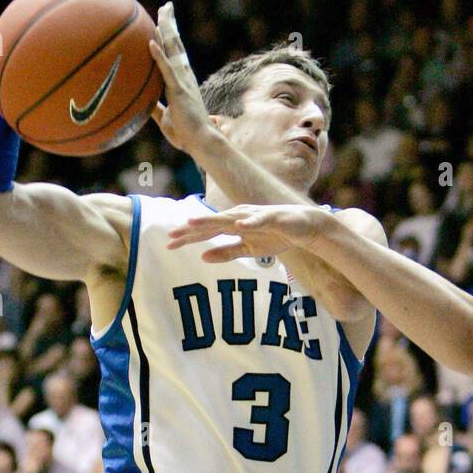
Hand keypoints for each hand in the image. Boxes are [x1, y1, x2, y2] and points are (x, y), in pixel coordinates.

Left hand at [147, 2, 212, 153]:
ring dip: (166, 30)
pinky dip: (158, 55)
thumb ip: (156, 108)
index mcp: (183, 79)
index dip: (171, 34)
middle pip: (176, 43)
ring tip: (161, 12)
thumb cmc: (185, 133)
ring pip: (173, 50)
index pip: (176, 52)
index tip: (165, 20)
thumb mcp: (166, 118)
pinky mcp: (178, 90)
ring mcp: (182, 81)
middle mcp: (185, 75)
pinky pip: (166, 69)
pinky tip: (151, 41)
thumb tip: (145, 105)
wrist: (200, 141)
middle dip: (170, 23)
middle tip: (166, 6)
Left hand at [168, 203, 327, 262]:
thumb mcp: (248, 249)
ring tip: (193, 223)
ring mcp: (254, 216)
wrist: (303, 228)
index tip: (169, 244)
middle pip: (211, 223)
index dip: (188, 238)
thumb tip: (203, 257)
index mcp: (232, 224)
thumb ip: (227, 252)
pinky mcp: (271, 218)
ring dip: (211, 220)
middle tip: (171, 236)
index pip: (206, 231)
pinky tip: (237, 226)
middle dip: (192, 230)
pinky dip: (248, 223)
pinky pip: (258, 221)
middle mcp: (239, 216)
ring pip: (228, 219)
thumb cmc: (275, 236)